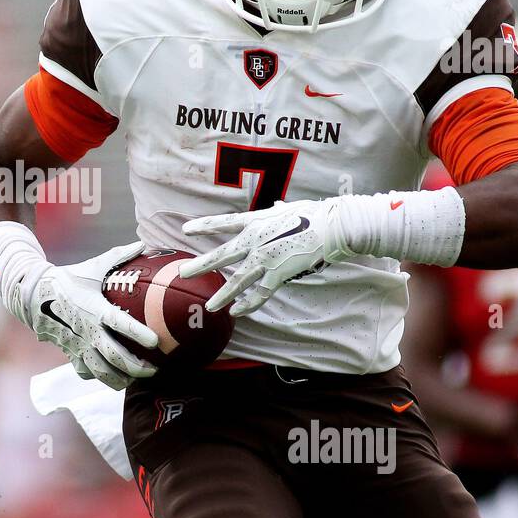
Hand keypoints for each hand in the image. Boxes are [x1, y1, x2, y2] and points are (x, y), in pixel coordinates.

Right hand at [28, 241, 159, 389]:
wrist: (33, 295)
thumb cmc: (68, 280)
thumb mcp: (92, 267)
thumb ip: (118, 257)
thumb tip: (142, 244)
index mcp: (94, 308)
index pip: (118, 323)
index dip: (137, 333)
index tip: (155, 341)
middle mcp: (86, 329)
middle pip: (113, 356)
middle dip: (136, 367)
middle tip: (154, 368)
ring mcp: (77, 344)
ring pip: (101, 370)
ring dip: (121, 378)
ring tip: (137, 376)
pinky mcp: (70, 352)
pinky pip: (86, 371)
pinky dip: (100, 377)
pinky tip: (113, 375)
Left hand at [180, 199, 352, 316]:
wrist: (334, 226)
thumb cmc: (317, 213)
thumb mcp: (293, 207)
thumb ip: (280, 210)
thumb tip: (277, 205)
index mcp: (257, 221)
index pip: (224, 223)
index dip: (204, 227)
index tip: (186, 230)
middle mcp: (256, 240)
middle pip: (222, 254)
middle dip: (202, 265)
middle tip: (183, 272)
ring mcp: (266, 258)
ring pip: (238, 280)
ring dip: (223, 295)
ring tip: (209, 305)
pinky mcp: (279, 274)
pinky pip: (260, 294)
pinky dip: (248, 304)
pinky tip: (237, 312)